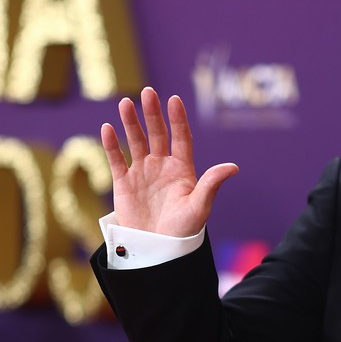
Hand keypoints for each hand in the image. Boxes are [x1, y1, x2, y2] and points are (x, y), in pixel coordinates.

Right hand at [101, 86, 237, 236]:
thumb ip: (211, 184)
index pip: (181, 138)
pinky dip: (111, 144)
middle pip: (158, 134)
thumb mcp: (199, 206)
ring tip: (126, 103)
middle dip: (152, 114)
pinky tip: (108, 128)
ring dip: (131, 123)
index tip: (174, 99)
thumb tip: (233, 167)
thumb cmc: (183, 230)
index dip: (178, 119)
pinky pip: (117, 159)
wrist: (158, 249)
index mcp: (183, 170)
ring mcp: (143, 173)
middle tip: (148, 92)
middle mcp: (162, 167)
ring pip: (136, 141)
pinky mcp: (124, 183)